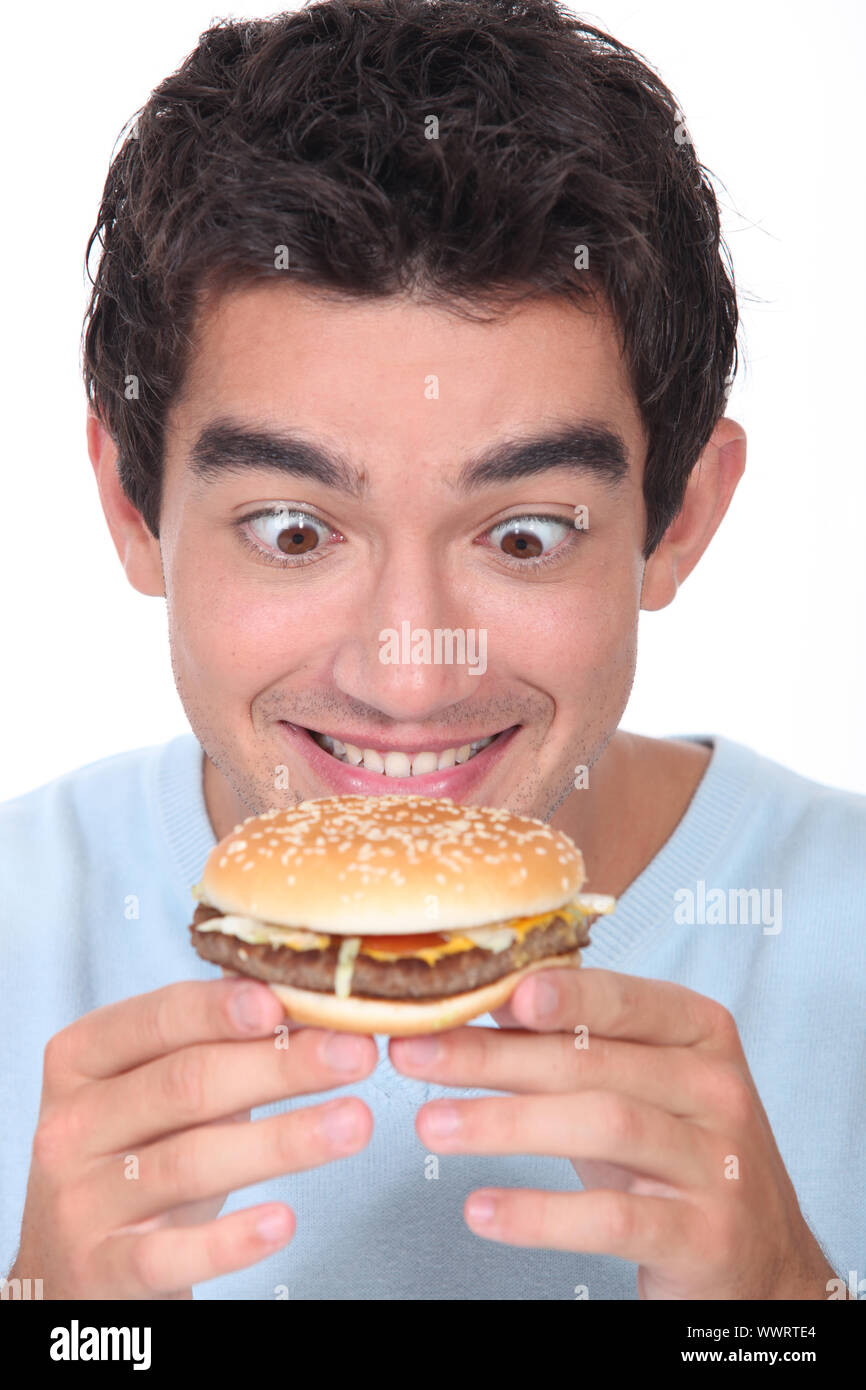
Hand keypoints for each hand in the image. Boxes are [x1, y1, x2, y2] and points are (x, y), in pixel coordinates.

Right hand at [9, 979, 376, 1297]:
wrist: (72, 1263)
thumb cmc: (135, 1152)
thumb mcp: (160, 1087)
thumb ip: (214, 1037)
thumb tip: (292, 980)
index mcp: (81, 1059)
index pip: (156, 1019)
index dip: (222, 1008)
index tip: (285, 1001)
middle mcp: (71, 1124)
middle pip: (186, 1084)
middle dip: (280, 1066)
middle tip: (356, 1054)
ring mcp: (80, 1200)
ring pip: (190, 1162)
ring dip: (283, 1141)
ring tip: (355, 1123)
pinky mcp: (101, 1269)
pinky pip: (170, 1254)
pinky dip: (228, 1240)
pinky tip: (282, 1222)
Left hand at [389, 967, 838, 1298]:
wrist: (759, 1257)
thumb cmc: (678, 1153)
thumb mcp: (638, 1085)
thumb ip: (576, 1042)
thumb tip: (486, 998)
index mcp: (700, 1034)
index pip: (625, 1000)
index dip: (564, 994)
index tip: (500, 992)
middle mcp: (716, 1089)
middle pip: (593, 1062)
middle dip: (495, 1057)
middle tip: (416, 1055)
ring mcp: (716, 1164)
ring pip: (602, 1126)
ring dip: (504, 1123)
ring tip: (429, 1126)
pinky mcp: (703, 1236)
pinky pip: (612, 1217)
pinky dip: (540, 1214)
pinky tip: (483, 1209)